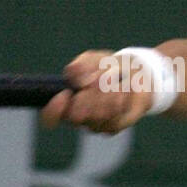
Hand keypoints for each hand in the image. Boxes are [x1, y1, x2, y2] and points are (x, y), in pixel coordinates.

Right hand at [39, 49, 154, 133]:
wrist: (136, 74)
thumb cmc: (108, 67)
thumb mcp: (94, 59)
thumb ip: (82, 65)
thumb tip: (80, 82)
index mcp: (67, 102)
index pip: (50, 117)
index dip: (55, 109)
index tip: (66, 93)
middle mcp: (78, 117)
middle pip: (75, 117)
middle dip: (88, 95)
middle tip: (98, 79)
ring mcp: (95, 125)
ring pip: (97, 116)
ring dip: (107, 94)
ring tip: (114, 79)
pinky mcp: (113, 127)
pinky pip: (114, 116)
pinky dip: (120, 97)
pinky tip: (123, 88)